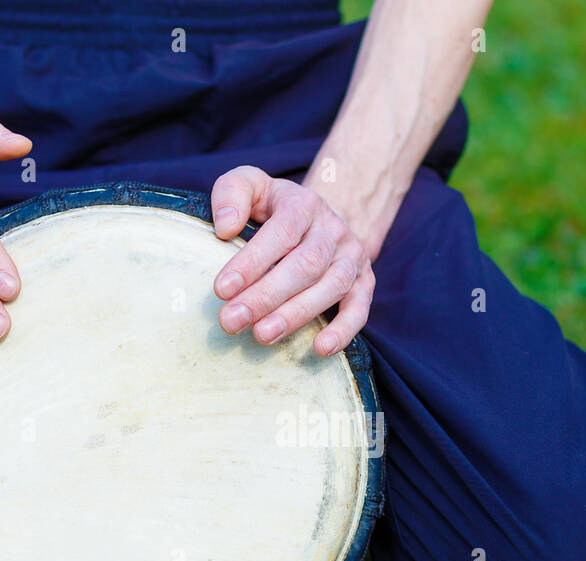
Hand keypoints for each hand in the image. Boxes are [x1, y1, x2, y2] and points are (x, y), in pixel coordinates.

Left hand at [211, 166, 373, 356]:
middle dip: (266, 296)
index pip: (281, 232)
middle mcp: (332, 230)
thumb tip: (224, 227)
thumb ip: (232, 193)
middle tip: (231, 321)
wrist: (326, 218)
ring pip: (331, 287)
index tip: (222, 289)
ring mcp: (352, 257)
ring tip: (263, 336)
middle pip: (305, 264)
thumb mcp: (252, 186)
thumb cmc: (276, 208)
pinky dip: (343, 331)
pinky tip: (320, 349)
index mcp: (303, 204)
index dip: (252, 262)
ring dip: (296, 315)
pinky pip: (359, 309)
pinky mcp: (364, 283)